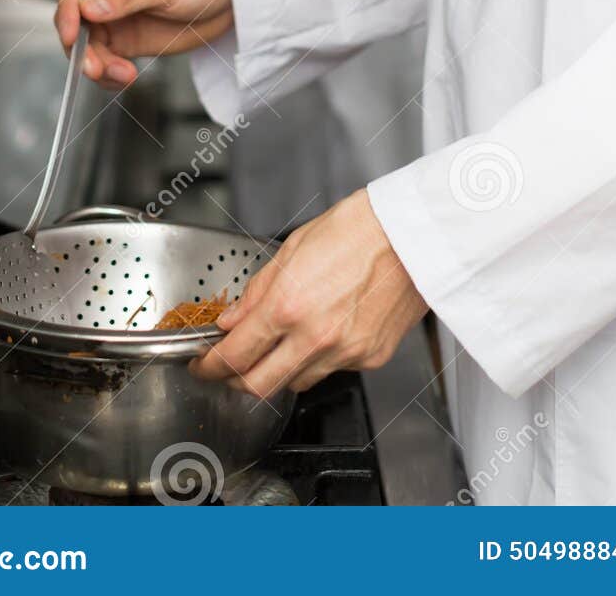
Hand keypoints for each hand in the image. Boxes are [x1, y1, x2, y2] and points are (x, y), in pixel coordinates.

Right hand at [54, 0, 232, 88]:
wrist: (226, 3)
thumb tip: (88, 6)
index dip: (66, 9)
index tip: (70, 33)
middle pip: (74, 22)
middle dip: (80, 47)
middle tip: (94, 66)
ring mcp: (114, 21)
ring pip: (87, 47)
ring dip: (97, 65)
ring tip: (123, 74)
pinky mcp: (125, 44)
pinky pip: (105, 62)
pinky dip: (109, 75)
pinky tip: (126, 77)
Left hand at [190, 189, 426, 397]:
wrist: (413, 233)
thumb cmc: (358, 228)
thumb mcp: (293, 248)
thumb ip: (258, 290)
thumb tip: (233, 319)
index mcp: (288, 304)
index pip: (233, 355)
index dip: (209, 366)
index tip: (202, 364)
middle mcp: (315, 336)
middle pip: (258, 387)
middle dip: (235, 381)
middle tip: (228, 367)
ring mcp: (345, 352)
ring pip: (296, 382)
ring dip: (279, 369)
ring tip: (282, 341)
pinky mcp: (370, 358)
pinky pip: (333, 369)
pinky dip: (320, 358)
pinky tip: (325, 330)